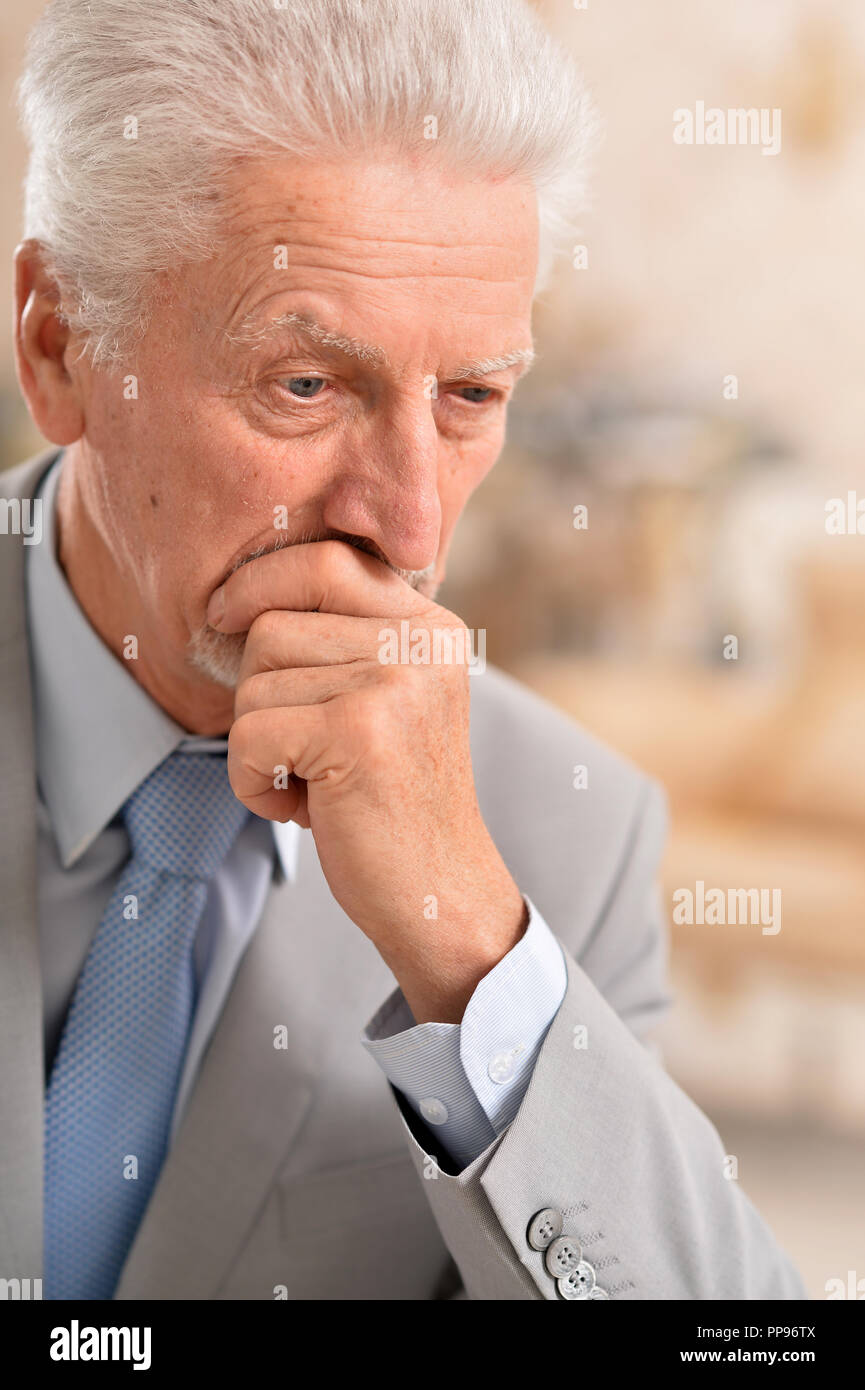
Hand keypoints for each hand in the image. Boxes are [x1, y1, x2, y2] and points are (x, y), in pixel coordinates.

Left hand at [209, 540, 527, 1021]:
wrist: (440, 891)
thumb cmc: (393, 799)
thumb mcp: (387, 699)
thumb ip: (345, 640)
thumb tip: (236, 593)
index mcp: (430, 625)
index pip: (325, 560)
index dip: (262, 580)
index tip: (226, 612)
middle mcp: (420, 641)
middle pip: (272, 624)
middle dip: (258, 692)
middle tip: (300, 749)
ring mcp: (393, 681)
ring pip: (253, 683)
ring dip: (257, 746)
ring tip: (312, 783)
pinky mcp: (358, 730)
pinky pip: (249, 736)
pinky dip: (254, 783)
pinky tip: (302, 809)